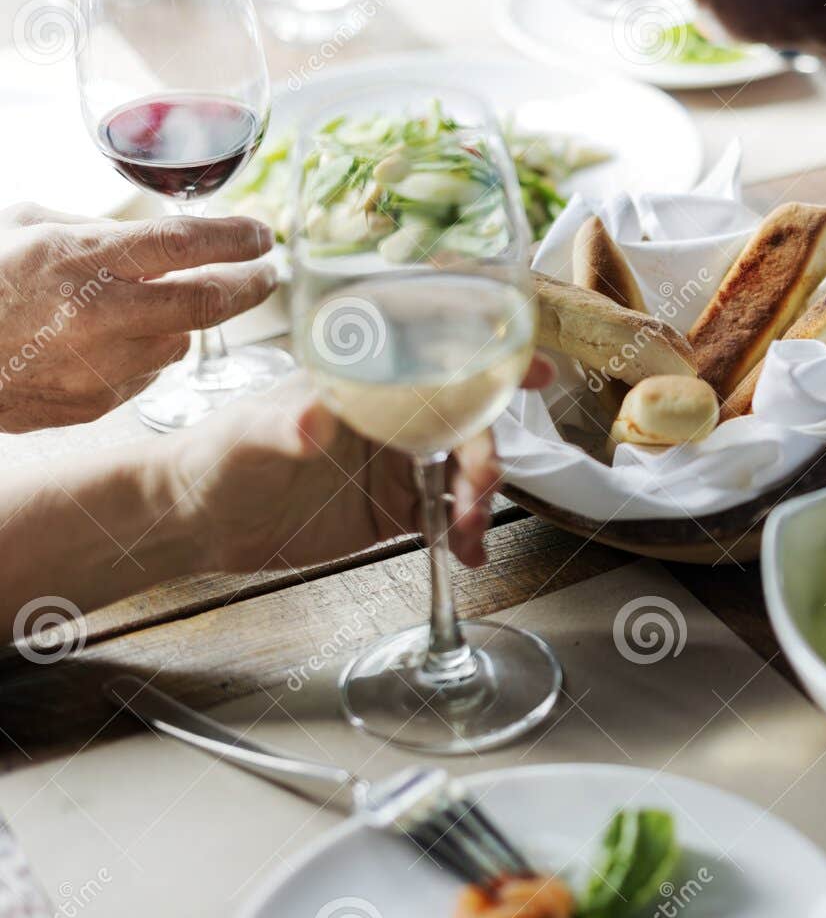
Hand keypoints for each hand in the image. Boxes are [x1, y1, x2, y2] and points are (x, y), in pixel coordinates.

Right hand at [0, 203, 276, 431]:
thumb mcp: (24, 226)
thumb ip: (95, 229)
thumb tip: (158, 234)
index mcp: (81, 257)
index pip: (186, 243)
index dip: (236, 238)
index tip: (262, 235)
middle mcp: (100, 314)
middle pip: (210, 301)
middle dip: (251, 285)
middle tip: (266, 273)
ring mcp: (100, 364)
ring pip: (180, 341)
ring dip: (185, 321)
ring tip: (167, 303)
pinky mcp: (96, 401)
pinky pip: (146, 373)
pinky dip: (146, 353)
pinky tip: (117, 340)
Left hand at [165, 360, 555, 573]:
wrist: (197, 521)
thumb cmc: (217, 455)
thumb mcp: (251, 435)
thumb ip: (287, 423)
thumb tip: (314, 418)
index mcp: (366, 382)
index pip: (438, 363)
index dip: (493, 364)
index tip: (535, 370)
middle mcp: (391, 417)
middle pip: (467, 425)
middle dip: (486, 457)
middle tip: (479, 492)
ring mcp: (398, 464)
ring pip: (465, 473)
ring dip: (479, 501)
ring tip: (468, 535)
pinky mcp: (396, 509)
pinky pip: (449, 517)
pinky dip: (466, 535)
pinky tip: (467, 554)